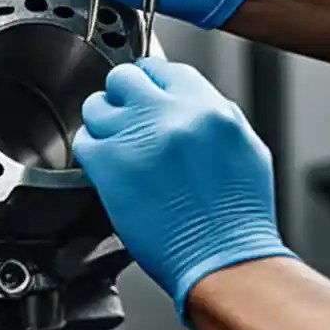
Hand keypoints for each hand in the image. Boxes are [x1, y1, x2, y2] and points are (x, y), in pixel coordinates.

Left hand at [73, 59, 294, 322]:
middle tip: (128, 117)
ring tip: (118, 144)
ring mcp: (135, 139)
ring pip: (96, 105)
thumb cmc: (237, 215)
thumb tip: (184, 99)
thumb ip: (212, 113)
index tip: (146, 91)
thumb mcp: (244, 146)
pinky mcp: (109, 167)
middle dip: (123, 96)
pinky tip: (109, 166)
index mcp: (207, 107)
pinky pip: (84, 141)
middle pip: (123, 78)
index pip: (162, 69)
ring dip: (104, 122)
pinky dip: (92, 151)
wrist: (223, 259)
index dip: (150, 81)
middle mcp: (169, 116)